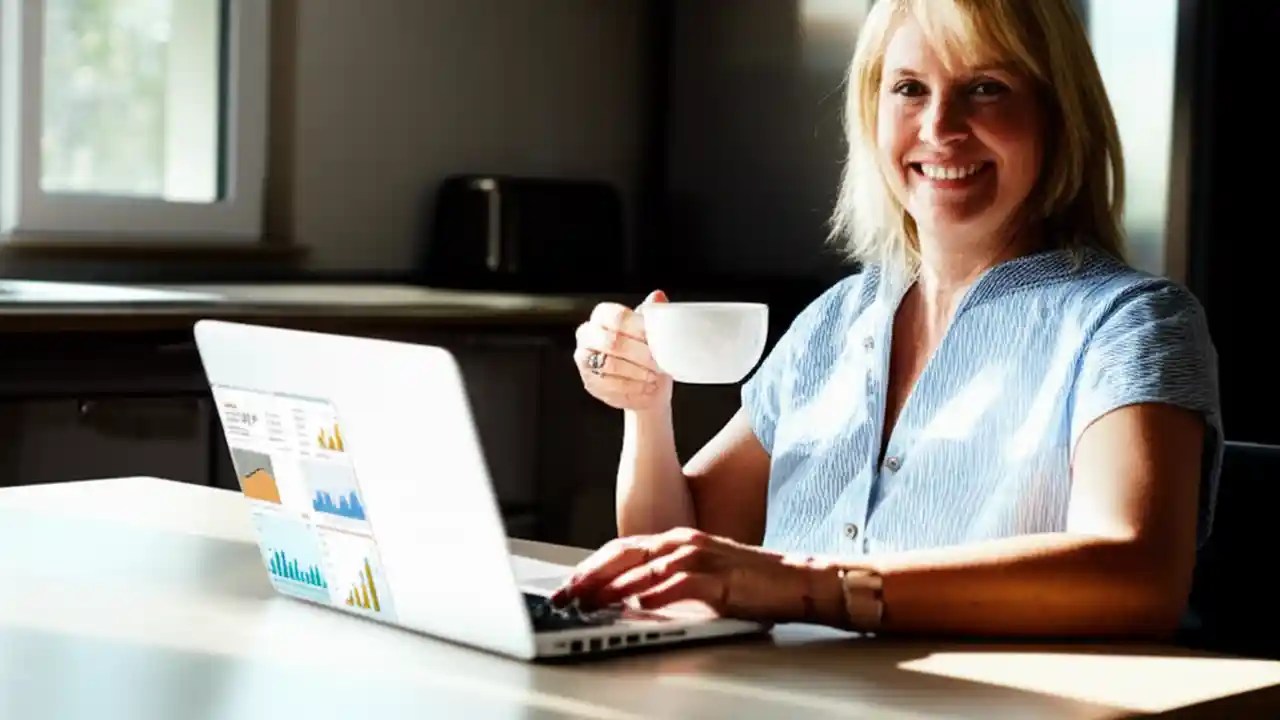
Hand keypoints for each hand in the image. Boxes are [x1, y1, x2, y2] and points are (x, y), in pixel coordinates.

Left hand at [549, 528, 807, 621]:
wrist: (795, 578)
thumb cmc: (748, 580)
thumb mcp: (699, 574)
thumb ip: (665, 580)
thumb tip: (627, 600)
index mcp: (676, 540)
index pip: (622, 548)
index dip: (591, 565)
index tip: (567, 584)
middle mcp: (683, 542)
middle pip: (624, 554)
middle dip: (590, 574)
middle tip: (566, 594)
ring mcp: (701, 557)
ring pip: (646, 567)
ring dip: (615, 586)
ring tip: (590, 602)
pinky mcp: (719, 577)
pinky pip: (680, 584)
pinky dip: (656, 594)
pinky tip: (638, 606)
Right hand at [574, 290, 673, 411]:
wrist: (645, 381)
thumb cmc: (646, 350)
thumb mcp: (651, 330)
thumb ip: (653, 313)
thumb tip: (658, 297)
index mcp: (601, 315)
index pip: (617, 316)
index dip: (639, 328)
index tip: (657, 339)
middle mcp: (587, 335)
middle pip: (613, 342)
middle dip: (640, 353)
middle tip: (659, 362)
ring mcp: (585, 360)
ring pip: (611, 365)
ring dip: (638, 371)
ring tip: (655, 375)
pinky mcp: (590, 383)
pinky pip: (612, 386)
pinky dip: (634, 387)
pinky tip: (648, 387)